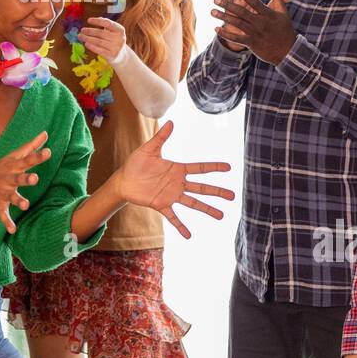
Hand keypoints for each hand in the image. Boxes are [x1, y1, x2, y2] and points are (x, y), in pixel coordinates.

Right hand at [0, 132, 50, 233]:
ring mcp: (2, 192)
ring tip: (25, 205)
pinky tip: (12, 230)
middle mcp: (8, 179)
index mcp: (13, 167)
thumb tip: (45, 133)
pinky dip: (7, 222)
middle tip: (35, 178)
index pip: (27, 160)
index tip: (48, 152)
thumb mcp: (13, 156)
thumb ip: (31, 146)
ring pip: (11, 196)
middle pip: (18, 178)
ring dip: (18, 201)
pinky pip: (3, 214)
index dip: (37, 157)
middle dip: (26, 178)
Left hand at [79, 16, 125, 61]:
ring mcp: (116, 48)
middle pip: (101, 33)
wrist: (122, 56)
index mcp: (120, 30)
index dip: (97, 21)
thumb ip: (107, 25)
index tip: (88, 20)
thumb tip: (98, 18)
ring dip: (88, 38)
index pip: (108, 23)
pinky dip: (91, 46)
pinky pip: (99, 50)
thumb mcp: (113, 32)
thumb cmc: (114, 40)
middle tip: (82, 30)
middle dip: (90, 31)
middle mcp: (119, 38)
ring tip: (80, 36)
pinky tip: (86, 43)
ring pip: (99, 42)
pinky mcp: (112, 56)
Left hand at [115, 120, 233, 237]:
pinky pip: (173, 217)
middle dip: (217, 192)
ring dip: (207, 209)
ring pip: (193, 203)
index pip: (200, 168)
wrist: (123, 180)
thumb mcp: (149, 149)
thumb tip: (171, 121)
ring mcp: (171, 195)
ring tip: (221, 216)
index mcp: (177, 169)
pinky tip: (189, 235)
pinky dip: (181, 226)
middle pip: (202, 188)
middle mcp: (178, 183)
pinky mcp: (161, 205)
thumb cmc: (136, 163)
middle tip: (233, 196)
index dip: (214, 167)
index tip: (229, 167)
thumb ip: (161, 137)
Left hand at [210, 0, 294, 65]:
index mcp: (268, 14)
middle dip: (228, 5)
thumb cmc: (285, 29)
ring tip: (212, 11)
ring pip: (237, 23)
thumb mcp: (283, 13)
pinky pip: (236, 39)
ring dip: (224, 17)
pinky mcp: (251, 43)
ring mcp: (255, 33)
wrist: (287, 51)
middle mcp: (260, 23)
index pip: (255, 3)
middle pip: (242, 12)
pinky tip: (216, 29)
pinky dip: (226, 34)